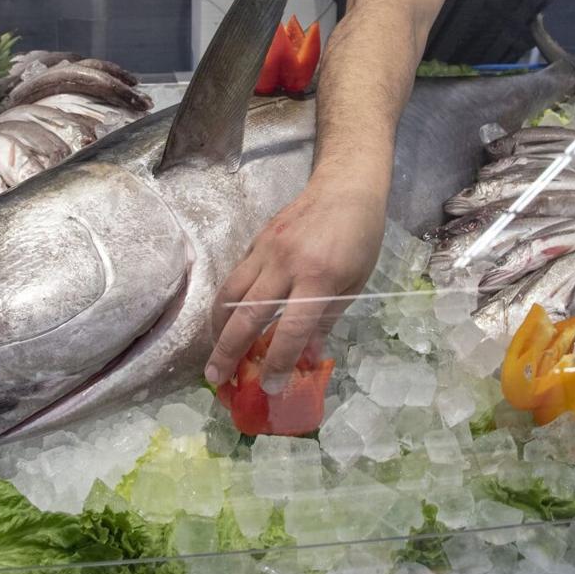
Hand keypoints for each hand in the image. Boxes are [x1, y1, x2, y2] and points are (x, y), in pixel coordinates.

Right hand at [204, 176, 384, 393]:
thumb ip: (326, 320)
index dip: (278, 362)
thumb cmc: (359, 237)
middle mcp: (285, 264)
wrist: (345, 187)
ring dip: (217, 328)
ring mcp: (266, 250)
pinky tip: (227, 319)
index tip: (269, 386)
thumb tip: (306, 359)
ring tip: (214, 353)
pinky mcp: (256, 241)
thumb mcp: (355, 283)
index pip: (291, 329)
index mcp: (318, 278)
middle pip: (247, 314)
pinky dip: (226, 303)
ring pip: (229, 294)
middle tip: (216, 378)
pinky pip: (235, 276)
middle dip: (228, 351)